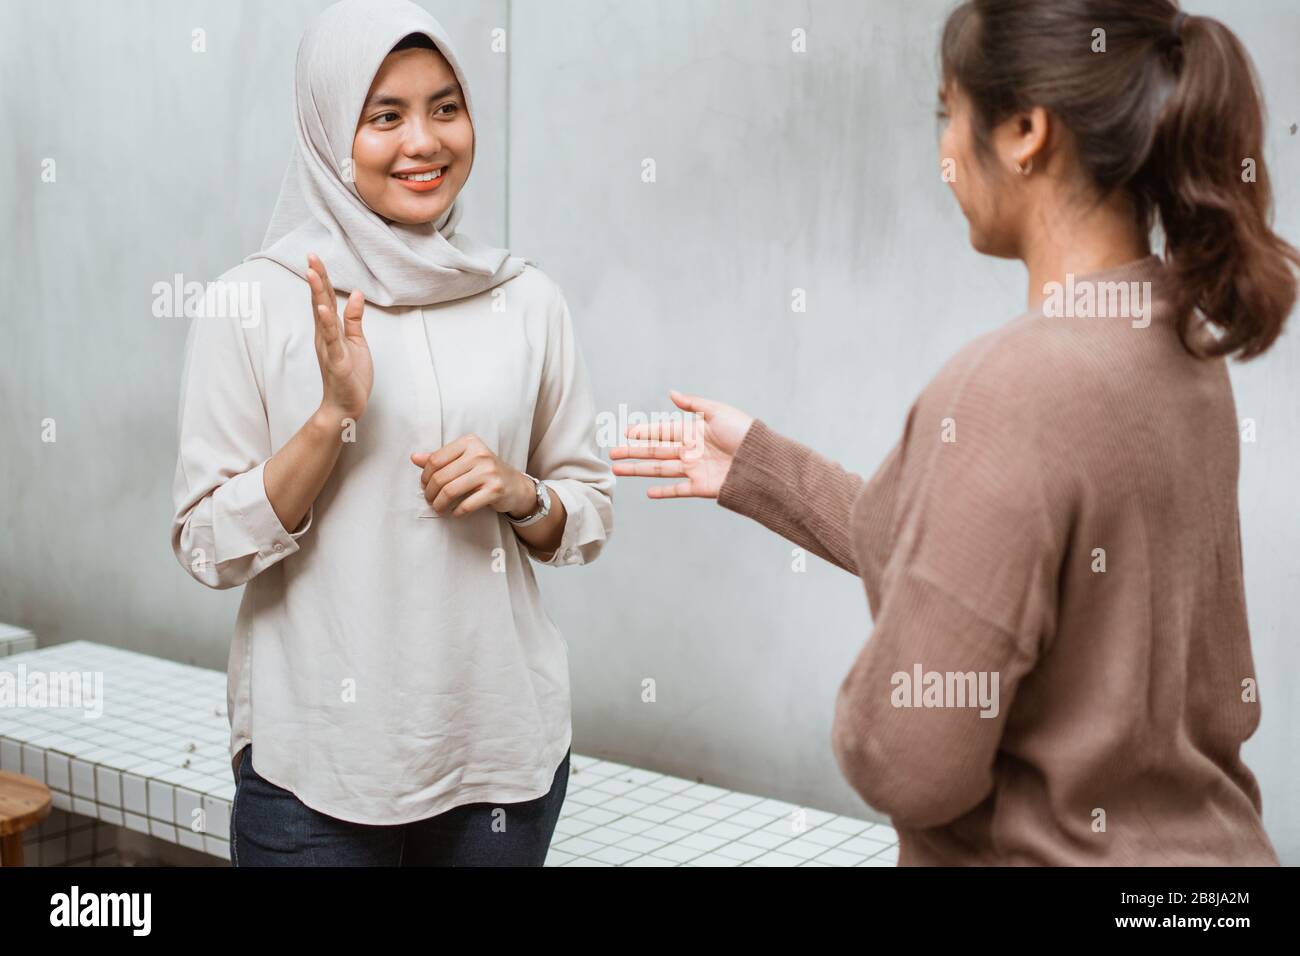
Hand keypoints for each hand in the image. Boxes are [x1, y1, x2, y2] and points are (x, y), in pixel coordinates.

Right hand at [307, 253, 372, 423]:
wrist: (346, 406)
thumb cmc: (350, 375)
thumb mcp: (355, 342)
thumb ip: (354, 319)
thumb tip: (356, 294)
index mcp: (330, 330)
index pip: (325, 299)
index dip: (322, 278)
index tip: (315, 258)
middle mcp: (324, 336)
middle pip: (320, 302)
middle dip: (316, 279)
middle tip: (310, 257)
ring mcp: (329, 348)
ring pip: (322, 317)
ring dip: (317, 295)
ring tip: (313, 275)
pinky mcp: (337, 361)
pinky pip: (331, 341)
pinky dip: (327, 325)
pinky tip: (323, 310)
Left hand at [410, 434, 535, 516]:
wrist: (515, 485)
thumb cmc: (484, 471)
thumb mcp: (463, 460)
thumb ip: (440, 458)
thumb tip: (414, 458)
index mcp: (469, 442)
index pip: (435, 459)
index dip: (425, 476)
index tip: (425, 486)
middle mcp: (480, 454)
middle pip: (441, 477)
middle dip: (430, 493)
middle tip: (430, 500)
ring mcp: (489, 472)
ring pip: (451, 491)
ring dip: (440, 504)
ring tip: (438, 508)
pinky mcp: (495, 490)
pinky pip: (467, 505)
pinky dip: (456, 512)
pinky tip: (454, 513)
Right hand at [609, 390, 753, 497]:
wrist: (763, 461)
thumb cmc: (744, 433)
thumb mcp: (718, 412)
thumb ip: (693, 404)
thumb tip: (671, 393)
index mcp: (694, 431)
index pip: (662, 431)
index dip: (644, 432)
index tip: (626, 432)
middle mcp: (691, 450)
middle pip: (656, 451)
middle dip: (634, 452)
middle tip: (612, 453)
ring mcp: (695, 469)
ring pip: (660, 469)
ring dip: (639, 469)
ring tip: (618, 469)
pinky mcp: (702, 487)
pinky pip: (678, 489)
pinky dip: (663, 492)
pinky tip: (647, 492)